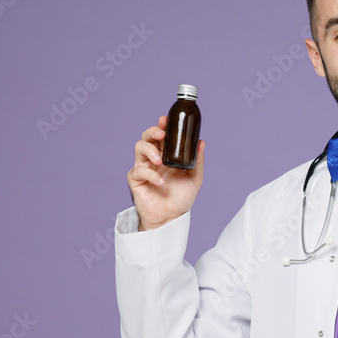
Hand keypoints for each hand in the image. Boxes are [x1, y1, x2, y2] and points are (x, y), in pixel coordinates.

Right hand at [127, 116, 204, 230]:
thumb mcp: (194, 178)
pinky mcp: (136, 180)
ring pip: (138, 148)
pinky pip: (138, 171)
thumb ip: (197, 161)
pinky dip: (150, 174)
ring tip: (160, 159)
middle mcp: (153, 159)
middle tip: (161, 134)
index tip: (165, 120)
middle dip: (152, 132)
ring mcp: (143, 168)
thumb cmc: (181, 198)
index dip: (161, 126)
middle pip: (146, 137)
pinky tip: (161, 181)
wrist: (172, 217)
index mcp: (166, 155)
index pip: (161, 136)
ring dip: (149, 150)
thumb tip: (201, 142)